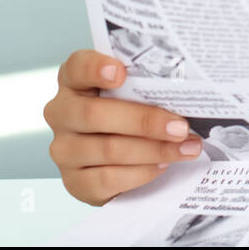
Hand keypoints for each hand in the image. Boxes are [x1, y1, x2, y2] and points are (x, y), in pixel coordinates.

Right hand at [43, 49, 202, 205]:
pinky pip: (107, 179)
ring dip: (154, 150)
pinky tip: (162, 166)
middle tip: (180, 127)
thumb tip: (185, 89)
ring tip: (186, 148)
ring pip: (107, 149)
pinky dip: (141, 173)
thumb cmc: (132, 115)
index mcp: (74, 82)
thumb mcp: (135, 93)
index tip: (121, 72)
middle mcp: (62, 113)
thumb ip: (146, 85)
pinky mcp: (74, 182)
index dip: (95, 68)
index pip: (77, 67)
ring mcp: (64, 149)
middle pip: (94, 114)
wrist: (120, 161)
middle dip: (144, 121)